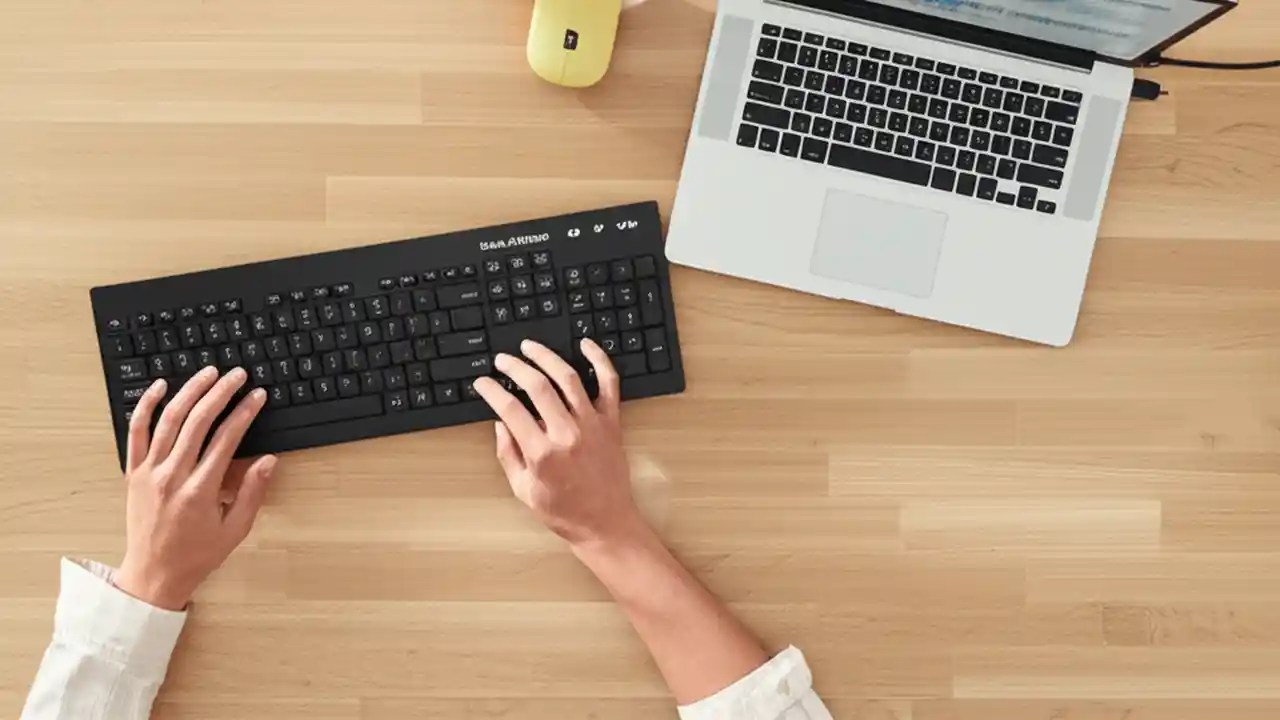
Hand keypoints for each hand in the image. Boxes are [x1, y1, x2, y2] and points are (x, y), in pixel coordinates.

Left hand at [113, 366, 277, 610]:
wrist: (153, 574)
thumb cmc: (197, 555)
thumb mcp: (235, 530)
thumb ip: (252, 493)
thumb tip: (269, 461)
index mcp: (200, 491)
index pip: (226, 439)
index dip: (245, 413)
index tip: (257, 396)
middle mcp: (172, 477)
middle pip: (198, 421)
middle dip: (221, 393)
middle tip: (237, 375)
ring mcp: (148, 472)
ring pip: (169, 420)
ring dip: (190, 392)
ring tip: (208, 373)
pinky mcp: (132, 473)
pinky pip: (136, 432)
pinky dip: (146, 406)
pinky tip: (160, 387)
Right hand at [474, 339, 645, 545]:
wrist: (605, 523)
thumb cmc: (564, 512)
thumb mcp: (523, 490)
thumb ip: (508, 454)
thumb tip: (500, 423)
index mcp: (542, 453)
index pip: (510, 409)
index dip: (492, 391)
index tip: (483, 383)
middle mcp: (568, 434)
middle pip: (537, 386)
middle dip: (515, 367)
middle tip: (503, 360)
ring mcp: (592, 425)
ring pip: (568, 378)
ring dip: (547, 357)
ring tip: (530, 347)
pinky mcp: (611, 423)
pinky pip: (609, 384)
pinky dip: (599, 360)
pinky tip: (586, 345)